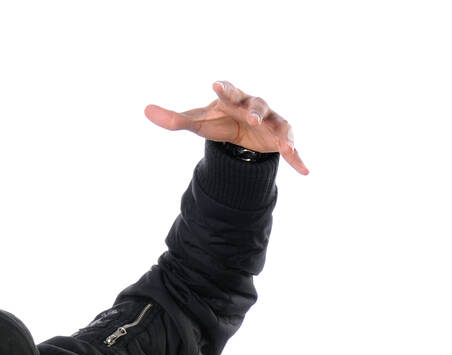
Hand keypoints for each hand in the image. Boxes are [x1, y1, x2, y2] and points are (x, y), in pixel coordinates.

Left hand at [145, 80, 308, 175]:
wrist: (242, 133)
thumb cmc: (220, 121)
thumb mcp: (198, 123)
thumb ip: (174, 119)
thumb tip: (146, 110)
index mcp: (234, 99)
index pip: (229, 91)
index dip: (225, 89)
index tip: (216, 86)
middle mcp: (255, 106)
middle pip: (257, 105)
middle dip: (255, 111)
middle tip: (250, 118)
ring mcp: (271, 122)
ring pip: (278, 124)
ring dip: (282, 133)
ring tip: (285, 144)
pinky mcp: (280, 138)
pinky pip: (290, 148)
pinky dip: (298, 158)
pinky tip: (305, 170)